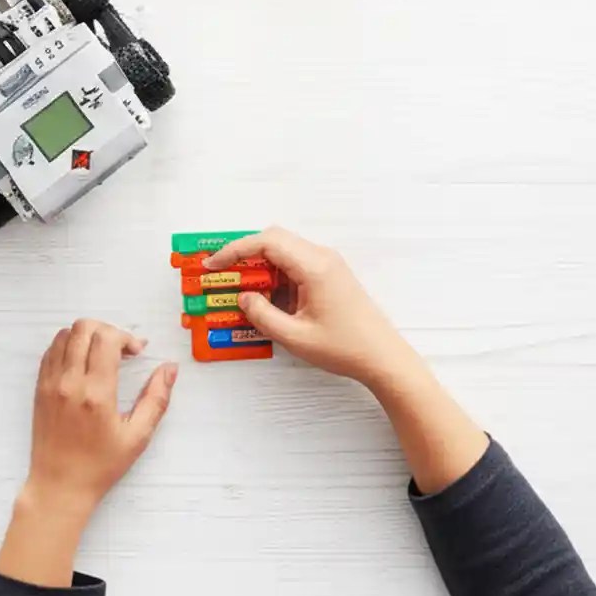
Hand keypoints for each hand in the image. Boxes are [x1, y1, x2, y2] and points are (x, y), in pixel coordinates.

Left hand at [0, 320, 178, 586]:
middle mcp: (69, 383)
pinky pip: (50, 351)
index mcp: (96, 393)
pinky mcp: (39, 388)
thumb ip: (156, 398)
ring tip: (102, 355)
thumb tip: (170, 368)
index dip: (125, 336)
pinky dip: (68, 346)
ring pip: (64, 335)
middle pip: (83, 328)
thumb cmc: (100, 465)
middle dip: (107, 330)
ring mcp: (50, 383)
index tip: (136, 352)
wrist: (60, 485)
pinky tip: (82, 362)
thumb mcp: (137, 436)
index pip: (106, 338)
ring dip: (86, 336)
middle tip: (121, 350)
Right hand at [207, 229, 487, 493]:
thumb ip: (262, 315)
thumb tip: (244, 297)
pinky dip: (275, 275)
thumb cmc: (344, 348)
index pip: (266, 242)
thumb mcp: (295, 337)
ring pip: (284, 251)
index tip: (212, 264)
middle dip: (243, 253)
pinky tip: (265, 297)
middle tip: (220, 272)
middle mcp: (322, 258)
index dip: (234, 250)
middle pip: (274, 239)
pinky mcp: (330, 275)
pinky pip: (295, 264)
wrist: (383, 357)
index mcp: (314, 267)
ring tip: (239, 287)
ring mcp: (328, 265)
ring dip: (260, 265)